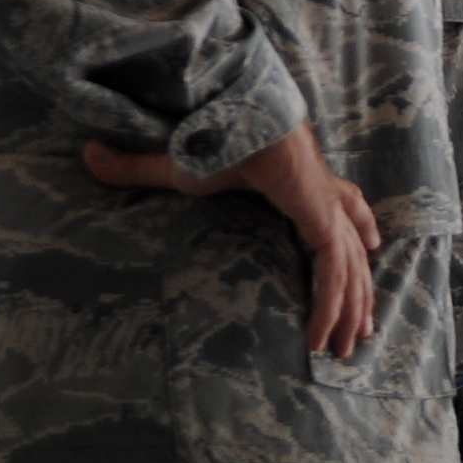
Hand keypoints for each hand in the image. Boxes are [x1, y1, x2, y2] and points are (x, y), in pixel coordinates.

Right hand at [85, 123, 379, 356]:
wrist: (237, 114)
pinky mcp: (321, 218)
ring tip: (344, 348)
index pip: (342, 209)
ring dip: (348, 311)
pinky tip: (319, 338)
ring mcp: (327, 207)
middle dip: (359, 292)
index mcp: (302, 183)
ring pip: (350, 270)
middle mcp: (323, 196)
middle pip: (355, 251)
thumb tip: (89, 156)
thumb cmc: (213, 136)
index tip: (373, 248)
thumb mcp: (178, 167)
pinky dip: (328, 307)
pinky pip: (332, 273)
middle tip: (360, 331)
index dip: (358, 229)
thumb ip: (138, 170)